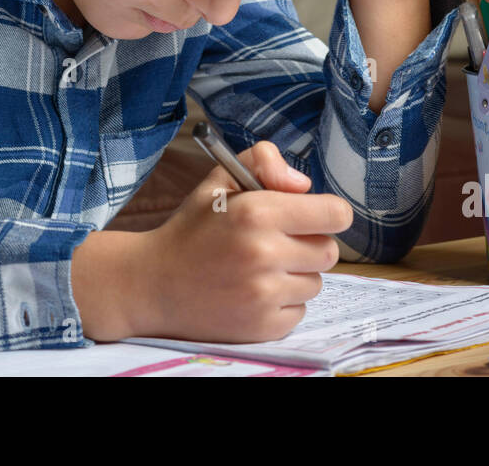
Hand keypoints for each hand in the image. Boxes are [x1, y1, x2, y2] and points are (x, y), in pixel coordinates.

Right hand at [134, 140, 353, 342]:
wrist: (153, 284)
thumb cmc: (192, 229)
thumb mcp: (220, 180)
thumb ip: (264, 161)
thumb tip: (304, 186)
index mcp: (256, 212)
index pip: (335, 214)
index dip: (329, 213)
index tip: (315, 216)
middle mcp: (263, 254)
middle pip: (329, 251)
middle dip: (310, 244)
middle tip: (280, 242)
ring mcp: (264, 295)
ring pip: (314, 283)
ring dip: (295, 275)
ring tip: (259, 269)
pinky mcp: (263, 327)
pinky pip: (299, 310)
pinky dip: (282, 302)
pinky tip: (252, 292)